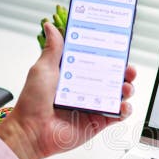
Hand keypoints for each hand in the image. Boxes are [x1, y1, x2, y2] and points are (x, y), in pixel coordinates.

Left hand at [0, 22, 136, 158]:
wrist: (31, 131)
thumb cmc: (32, 103)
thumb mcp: (43, 69)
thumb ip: (53, 48)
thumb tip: (51, 26)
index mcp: (74, 74)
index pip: (98, 60)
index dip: (110, 54)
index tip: (118, 46)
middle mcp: (86, 89)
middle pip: (113, 76)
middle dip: (125, 71)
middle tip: (127, 68)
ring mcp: (93, 105)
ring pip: (119, 94)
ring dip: (127, 88)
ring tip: (125, 87)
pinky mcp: (98, 122)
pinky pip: (118, 115)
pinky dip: (125, 110)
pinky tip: (123, 105)